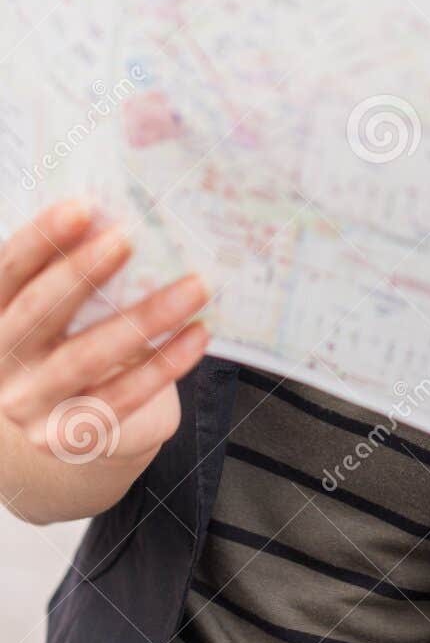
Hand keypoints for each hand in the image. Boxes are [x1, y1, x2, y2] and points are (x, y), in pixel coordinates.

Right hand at [0, 198, 210, 464]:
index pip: (8, 269)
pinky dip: (163, 365)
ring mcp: (27, 404)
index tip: (84, 205)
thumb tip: (132, 214)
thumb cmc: (76, 336)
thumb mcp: (66, 303)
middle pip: (37, 311)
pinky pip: (120, 398)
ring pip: (85, 357)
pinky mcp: (64, 437)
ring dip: (145, 317)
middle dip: (83, 272)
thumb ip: (80, 266)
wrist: (74, 418)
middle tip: (131, 237)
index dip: (42, 237)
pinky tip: (198, 334)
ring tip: (195, 285)